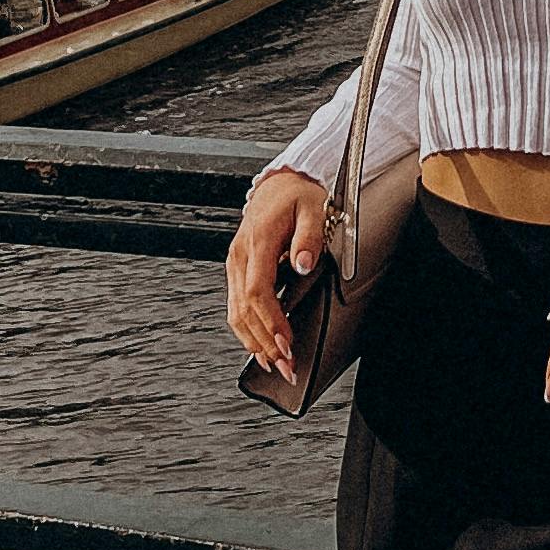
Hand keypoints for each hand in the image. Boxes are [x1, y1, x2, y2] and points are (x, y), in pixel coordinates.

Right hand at [227, 167, 328, 374]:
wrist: (281, 182)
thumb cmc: (298, 195)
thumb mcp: (313, 208)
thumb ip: (309, 237)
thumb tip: (302, 264)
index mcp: (258, 241)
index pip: (257, 291)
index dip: (271, 321)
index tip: (287, 343)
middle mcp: (240, 255)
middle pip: (244, 310)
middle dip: (265, 343)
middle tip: (287, 367)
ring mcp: (236, 263)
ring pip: (235, 312)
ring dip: (254, 342)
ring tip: (274, 364)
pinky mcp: (238, 269)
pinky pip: (236, 306)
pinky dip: (247, 330)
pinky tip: (260, 346)